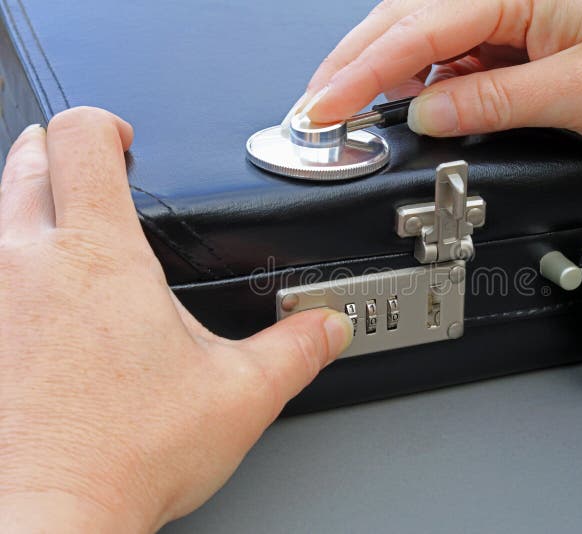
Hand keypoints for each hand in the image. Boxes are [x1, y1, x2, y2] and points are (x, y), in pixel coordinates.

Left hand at [0, 108, 352, 531]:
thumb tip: (328, 329)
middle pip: (24, 158)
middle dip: (57, 148)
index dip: (104, 123)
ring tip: (63, 223)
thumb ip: (295, 350)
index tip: (125, 141)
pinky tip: (35, 298)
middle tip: (93, 168)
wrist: (44, 518)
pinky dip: (8, 264)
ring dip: (25, 201)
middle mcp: (26, 264)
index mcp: (98, 257)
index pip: (81, 138)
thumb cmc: (125, 456)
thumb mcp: (238, 395)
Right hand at [298, 0, 581, 180]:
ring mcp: (517, 8)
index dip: (362, 70)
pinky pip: (460, 55)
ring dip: (392, 78)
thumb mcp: (579, 91)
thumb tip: (426, 115)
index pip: (419, 26)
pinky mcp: (523, 33)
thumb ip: (492, 102)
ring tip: (361, 115)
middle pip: (409, 20)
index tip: (324, 106)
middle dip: (358, 68)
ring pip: (429, 39)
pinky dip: (433, 84)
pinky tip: (422, 106)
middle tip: (320, 111)